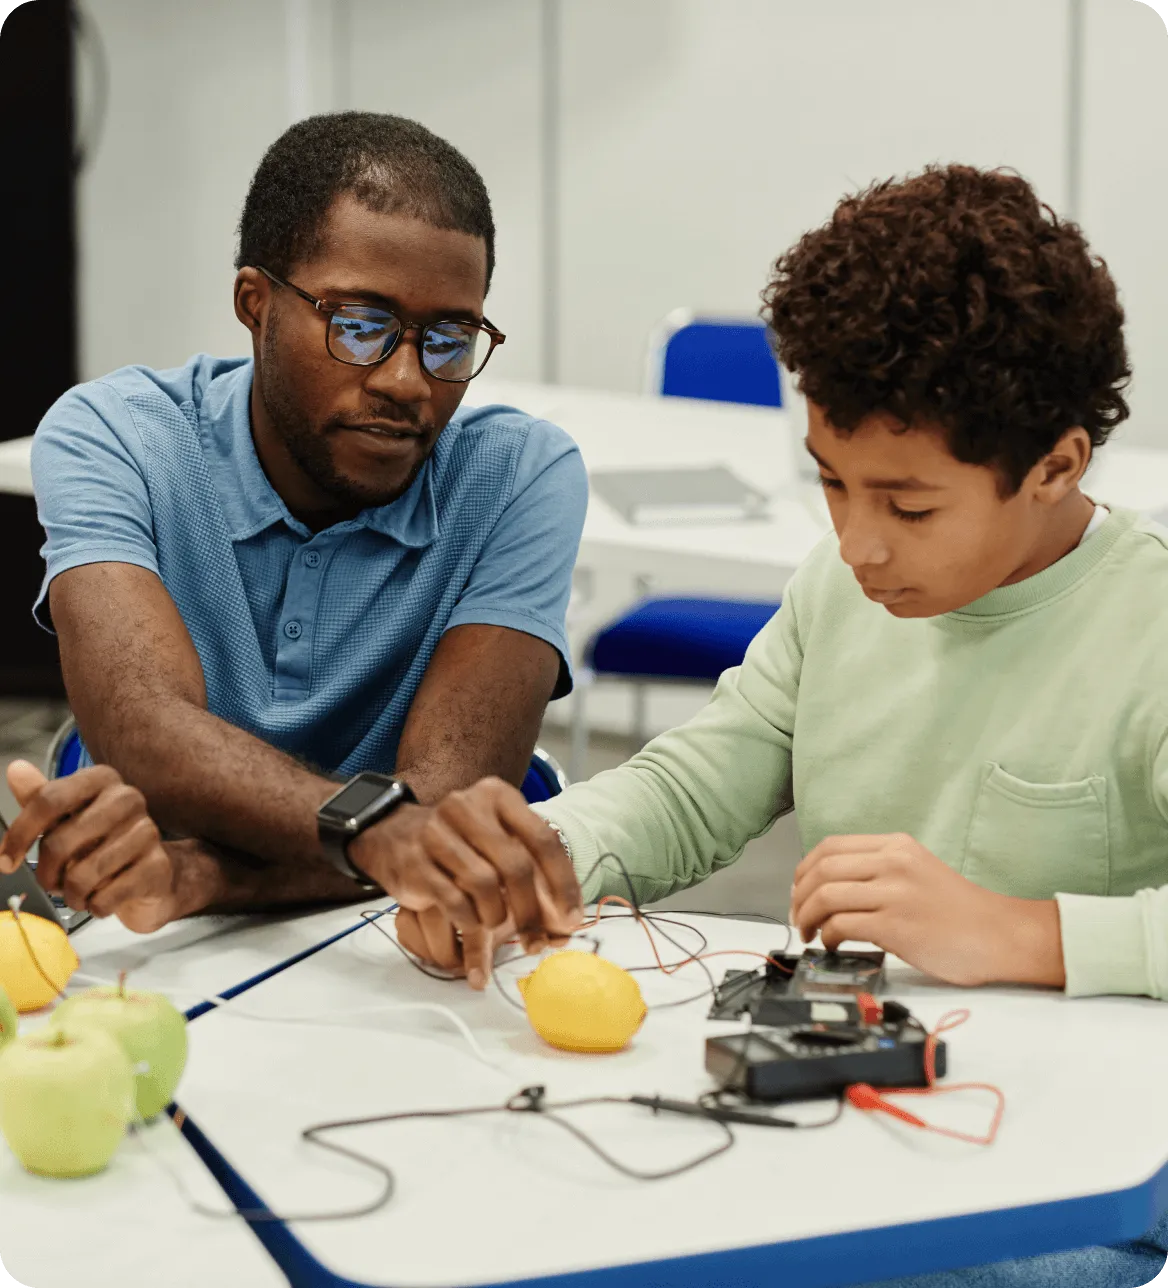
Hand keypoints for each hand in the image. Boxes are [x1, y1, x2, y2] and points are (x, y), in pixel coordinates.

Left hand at [0, 760, 204, 932]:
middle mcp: (127, 799)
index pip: (49, 800)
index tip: (6, 861)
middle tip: (52, 883)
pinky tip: (102, 899)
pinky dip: (95, 906)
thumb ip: (41, 798)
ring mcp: (147, 831)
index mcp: (102, 780)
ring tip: (79, 893)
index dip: (20, 834)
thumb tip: (16, 769)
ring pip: (82, 875)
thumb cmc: (104, 844)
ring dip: (72, 895)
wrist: (153, 874)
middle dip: (46, 874)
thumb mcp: (69, 819)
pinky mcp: (157, 866)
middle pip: (59, 842)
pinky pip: (106, 897)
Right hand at [350, 777, 582, 988]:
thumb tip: (565, 924)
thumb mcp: (496, 838)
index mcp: (497, 796)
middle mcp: (467, 807)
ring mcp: (437, 833)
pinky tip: (472, 927)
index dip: (563, 884)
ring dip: (497, 917)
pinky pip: (455, 903)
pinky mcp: (415, 863)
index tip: (573, 919)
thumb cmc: (461, 842)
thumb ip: (532, 869)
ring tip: (495, 924)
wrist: (392, 833)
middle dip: (532, 912)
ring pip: (485, 886)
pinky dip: (470, 923)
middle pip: (516, 866)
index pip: (543, 839)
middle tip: (537, 942)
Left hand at [789, 832, 1065, 987]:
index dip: (804, 869)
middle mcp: (894, 863)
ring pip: (826, 895)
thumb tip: (830, 889)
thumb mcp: (918, 871)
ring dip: (807, 917)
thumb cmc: (960, 911)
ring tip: (809, 934)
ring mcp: (895, 893)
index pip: (830, 846)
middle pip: (822, 870)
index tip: (798, 888)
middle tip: (797, 916)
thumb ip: (879, 871)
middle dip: (799, 895)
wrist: (1001, 936)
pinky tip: (832, 945)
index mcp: (897, 846)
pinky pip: (841, 925)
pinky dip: (827, 936)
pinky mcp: (896, 925)